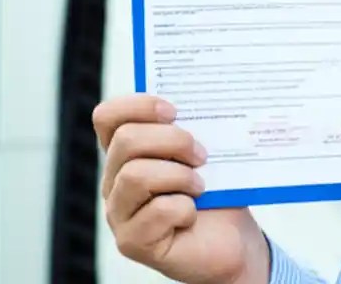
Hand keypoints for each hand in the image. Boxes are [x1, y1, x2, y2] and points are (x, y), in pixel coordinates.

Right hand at [93, 94, 269, 283]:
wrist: (232, 241)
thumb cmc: (218, 194)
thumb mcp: (207, 155)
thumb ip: (196, 130)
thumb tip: (205, 98)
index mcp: (129, 154)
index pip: (108, 117)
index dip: (137, 106)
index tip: (174, 111)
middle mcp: (115, 181)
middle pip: (126, 141)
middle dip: (173, 140)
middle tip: (202, 156)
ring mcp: (119, 213)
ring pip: (135, 175)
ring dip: (180, 177)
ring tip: (201, 187)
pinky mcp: (132, 242)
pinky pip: (157, 211)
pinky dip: (185, 209)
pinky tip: (192, 215)